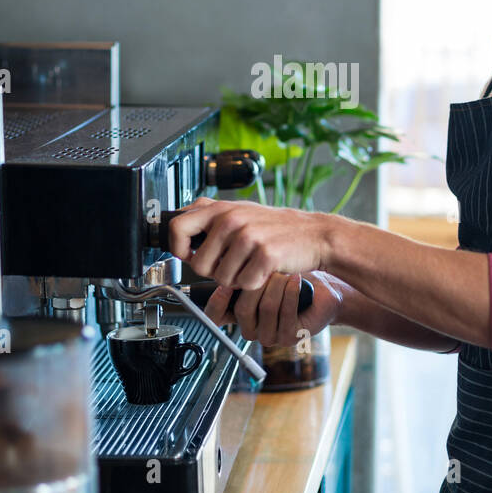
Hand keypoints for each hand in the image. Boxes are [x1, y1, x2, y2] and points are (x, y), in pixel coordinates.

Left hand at [167, 197, 330, 291]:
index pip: (177, 227)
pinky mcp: (265, 254)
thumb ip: (209, 216)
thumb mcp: (239, 211)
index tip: (190, 255)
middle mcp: (231, 219)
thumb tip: (177, 227)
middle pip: (197, 264)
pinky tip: (263, 270)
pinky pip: (244, 284)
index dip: (179, 249)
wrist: (314, 235)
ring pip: (221, 278)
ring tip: (251, 265)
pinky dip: (254, 284)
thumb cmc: (276, 228)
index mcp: (220, 208)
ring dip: (235, 279)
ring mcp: (248, 236)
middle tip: (232, 264)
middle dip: (213, 272)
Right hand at [202, 270, 345, 345]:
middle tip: (265, 265)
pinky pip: (286, 313)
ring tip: (284, 270)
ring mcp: (270, 336)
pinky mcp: (290, 337)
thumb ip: (239, 272)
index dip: (217, 301)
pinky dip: (291, 292)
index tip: (225, 281)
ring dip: (276, 286)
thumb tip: (220, 262)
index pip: (215, 317)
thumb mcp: (261, 271)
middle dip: (256, 283)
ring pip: (266, 309)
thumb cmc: (291, 279)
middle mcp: (252, 329)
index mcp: (239, 316)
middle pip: (243, 310)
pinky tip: (296, 279)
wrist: (322, 291)